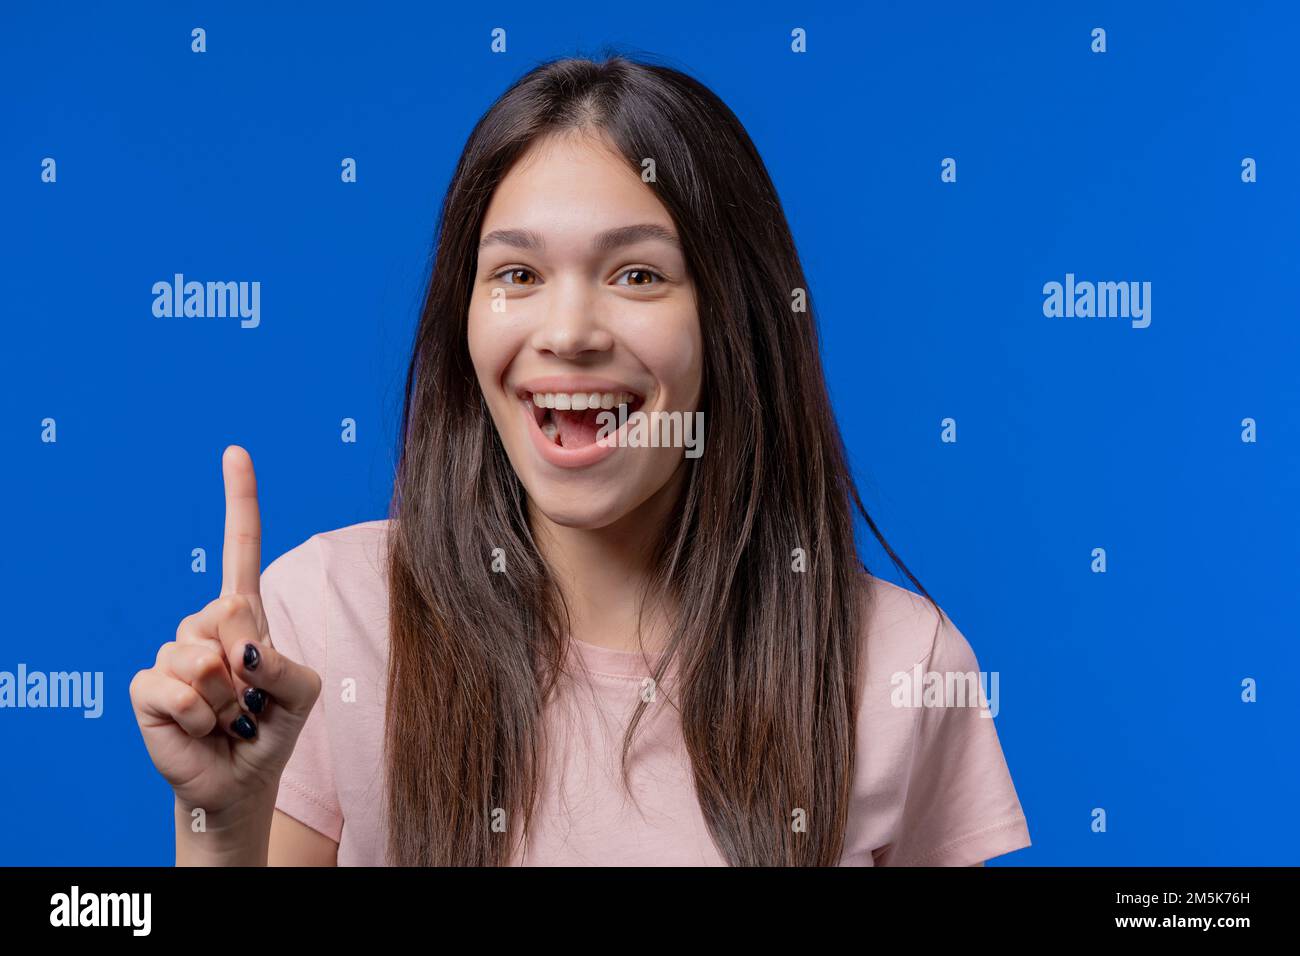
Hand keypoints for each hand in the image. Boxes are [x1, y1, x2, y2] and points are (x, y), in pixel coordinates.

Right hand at [129, 446, 322, 819]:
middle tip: (249, 699)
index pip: (240, 548)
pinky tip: (202, 729)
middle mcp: (204, 626)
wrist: (240, 780)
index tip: (235, 451)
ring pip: (203, 656)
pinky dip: (198, 717)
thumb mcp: (303, 693)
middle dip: (249, 663)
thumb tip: (235, 650)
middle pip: (228, 610)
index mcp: (245, 616)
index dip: (240, 500)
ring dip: (226, 698)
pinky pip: (175, 688)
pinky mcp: (148, 687)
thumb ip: (283, 665)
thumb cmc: (272, 729)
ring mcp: (172, 654)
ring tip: (227, 717)